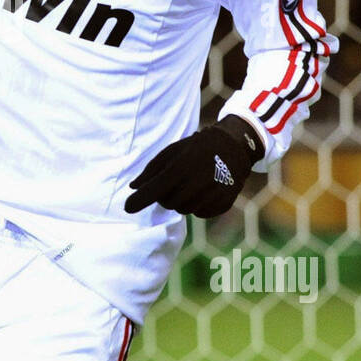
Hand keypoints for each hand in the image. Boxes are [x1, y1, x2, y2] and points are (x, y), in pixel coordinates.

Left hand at [124, 115, 263, 218]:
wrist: (233, 146)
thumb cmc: (196, 148)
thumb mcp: (172, 151)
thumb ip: (151, 170)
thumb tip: (133, 187)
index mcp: (182, 167)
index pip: (155, 189)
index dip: (139, 200)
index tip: (126, 208)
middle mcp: (198, 182)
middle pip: (168, 203)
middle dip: (164, 197)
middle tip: (170, 185)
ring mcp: (213, 194)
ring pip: (184, 210)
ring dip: (180, 201)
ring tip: (188, 185)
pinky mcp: (224, 202)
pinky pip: (201, 213)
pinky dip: (197, 205)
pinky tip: (202, 190)